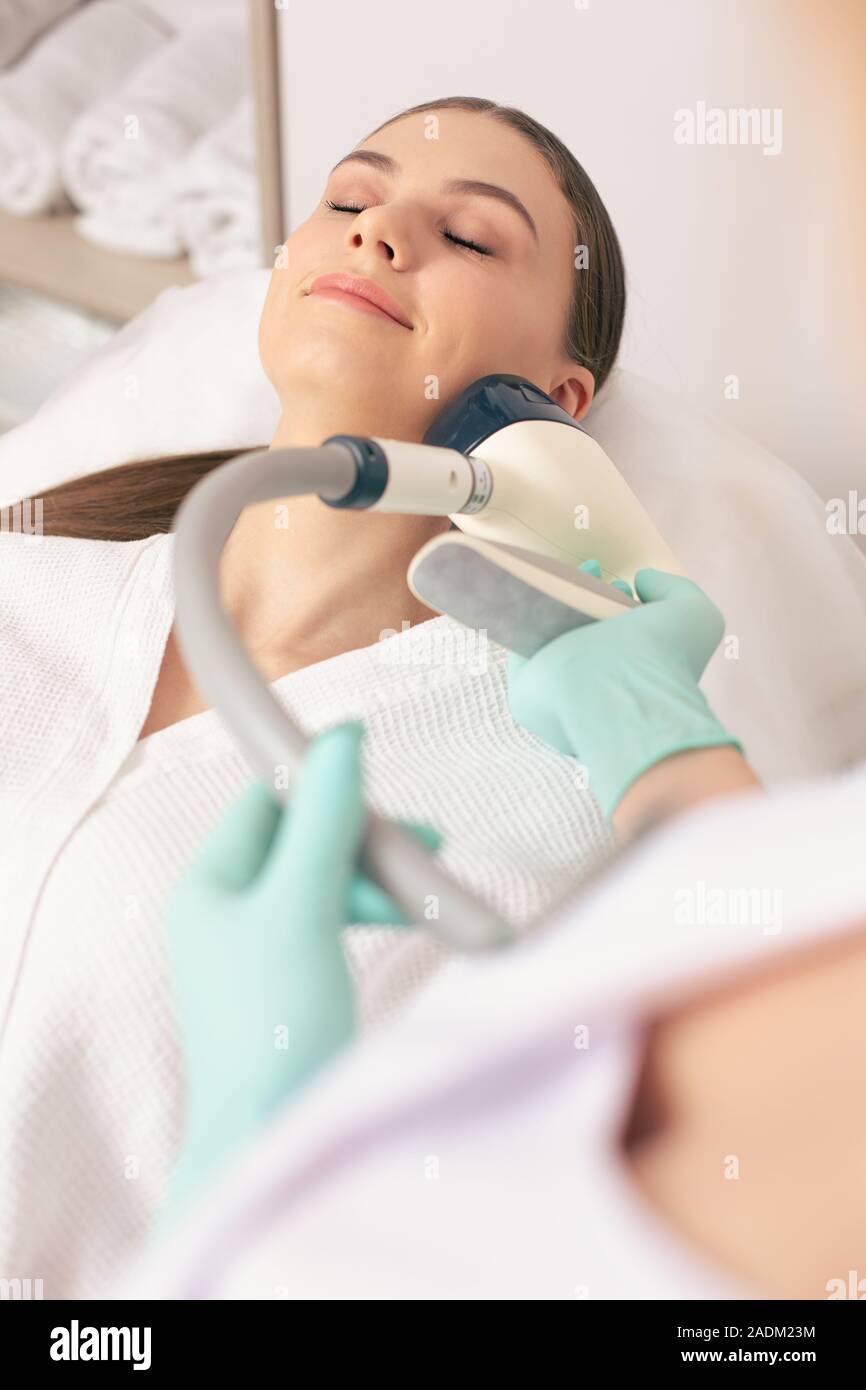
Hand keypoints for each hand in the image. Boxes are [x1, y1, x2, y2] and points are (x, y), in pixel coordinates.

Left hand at [161, 720, 439, 1222]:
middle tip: (427, 847)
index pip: (266, 801)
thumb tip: (343, 733)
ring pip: (322, 882)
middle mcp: (224, 911)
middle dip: (362, 839)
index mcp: (208, 883)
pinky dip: (369, 915)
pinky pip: (330, 923)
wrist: (272, 1138)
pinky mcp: (288, 985)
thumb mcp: (303, 905)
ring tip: (427, 895)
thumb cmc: (277, 1018)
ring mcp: (256, 950)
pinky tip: (406, 922)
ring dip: (373, 878)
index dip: (324, 787)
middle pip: (299, 840)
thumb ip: (324, 819)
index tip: (388, 795)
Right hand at [507, 562, 742, 821]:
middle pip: (582, 637)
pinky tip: (546, 581)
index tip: (623, 585)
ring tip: (579, 574)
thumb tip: (642, 581)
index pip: (618, 645)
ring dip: (561, 601)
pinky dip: (526, 613)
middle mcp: (597, 693)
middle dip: (588, 598)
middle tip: (595, 573)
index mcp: (632, 685)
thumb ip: (673, 590)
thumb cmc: (666, 660)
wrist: (620, 686)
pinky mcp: (527, 692)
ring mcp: (560, 695)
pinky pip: (519, 647)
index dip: (618, 607)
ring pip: (551, 639)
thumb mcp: (697, 617)